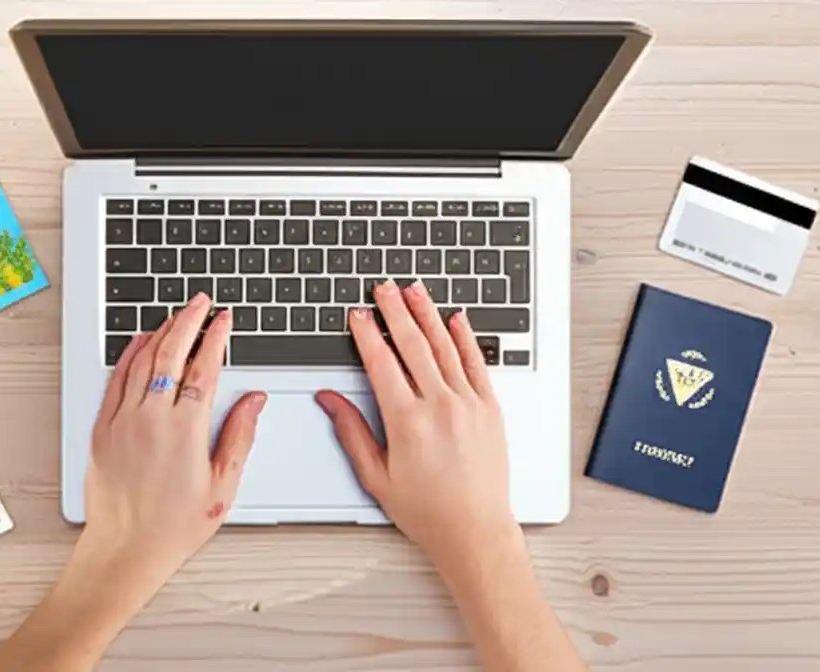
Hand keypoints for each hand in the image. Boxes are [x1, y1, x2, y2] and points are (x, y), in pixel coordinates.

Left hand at [0, 295, 266, 671]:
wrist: (125, 550)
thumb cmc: (173, 527)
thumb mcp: (222, 486)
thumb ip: (239, 436)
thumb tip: (254, 400)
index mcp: (186, 430)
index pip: (204, 368)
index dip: (216, 337)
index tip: (225, 320)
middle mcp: (151, 419)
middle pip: (171, 352)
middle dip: (188, 320)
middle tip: (201, 302)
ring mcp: (122, 421)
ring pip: (141, 360)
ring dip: (160, 331)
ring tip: (176, 315)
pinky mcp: (102, 428)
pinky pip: (116, 379)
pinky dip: (130, 355)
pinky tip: (140, 342)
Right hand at [316, 280, 514, 565]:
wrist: (475, 530)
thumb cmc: (427, 511)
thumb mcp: (376, 476)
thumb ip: (351, 432)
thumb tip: (329, 400)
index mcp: (407, 422)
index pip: (381, 363)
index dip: (366, 334)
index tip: (357, 315)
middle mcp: (440, 406)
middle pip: (413, 345)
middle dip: (394, 311)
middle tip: (382, 288)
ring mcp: (469, 404)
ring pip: (445, 347)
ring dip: (427, 315)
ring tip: (414, 291)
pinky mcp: (490, 409)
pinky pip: (475, 364)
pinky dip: (465, 339)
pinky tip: (456, 319)